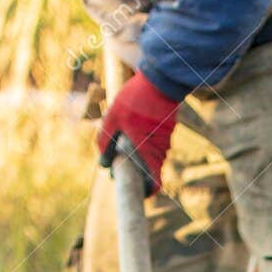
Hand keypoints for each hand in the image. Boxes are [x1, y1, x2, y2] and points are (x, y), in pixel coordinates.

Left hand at [97, 71, 181, 192]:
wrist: (160, 78)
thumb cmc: (135, 99)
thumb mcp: (113, 119)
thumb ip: (105, 142)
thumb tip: (103, 165)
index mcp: (147, 153)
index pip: (154, 185)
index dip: (146, 192)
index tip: (136, 191)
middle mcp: (160, 151)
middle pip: (150, 172)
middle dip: (135, 171)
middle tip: (118, 160)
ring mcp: (166, 141)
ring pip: (151, 157)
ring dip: (139, 155)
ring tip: (125, 137)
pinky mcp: (167, 130)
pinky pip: (155, 144)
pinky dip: (145, 143)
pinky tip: (135, 126)